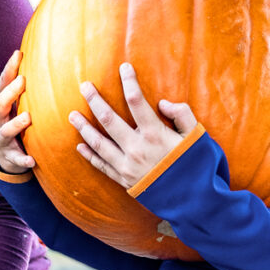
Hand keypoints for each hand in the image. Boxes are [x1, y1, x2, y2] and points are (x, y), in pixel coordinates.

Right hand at [0, 49, 35, 172]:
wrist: (7, 154)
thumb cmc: (14, 120)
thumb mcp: (15, 104)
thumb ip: (23, 86)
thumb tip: (41, 55)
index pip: (1, 84)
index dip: (8, 69)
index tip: (18, 54)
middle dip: (10, 93)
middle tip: (23, 81)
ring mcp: (0, 138)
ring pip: (5, 131)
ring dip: (16, 124)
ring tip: (28, 117)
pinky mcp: (9, 156)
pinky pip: (16, 158)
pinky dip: (23, 159)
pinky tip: (32, 161)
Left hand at [71, 62, 197, 187]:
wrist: (193, 202)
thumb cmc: (196, 166)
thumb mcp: (197, 137)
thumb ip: (183, 115)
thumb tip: (162, 103)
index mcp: (155, 134)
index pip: (137, 102)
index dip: (129, 82)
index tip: (124, 67)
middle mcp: (137, 148)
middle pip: (109, 120)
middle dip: (95, 101)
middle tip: (84, 86)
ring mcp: (128, 166)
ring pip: (99, 143)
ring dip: (84, 128)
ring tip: (72, 115)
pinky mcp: (124, 180)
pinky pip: (102, 166)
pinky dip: (90, 156)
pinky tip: (80, 146)